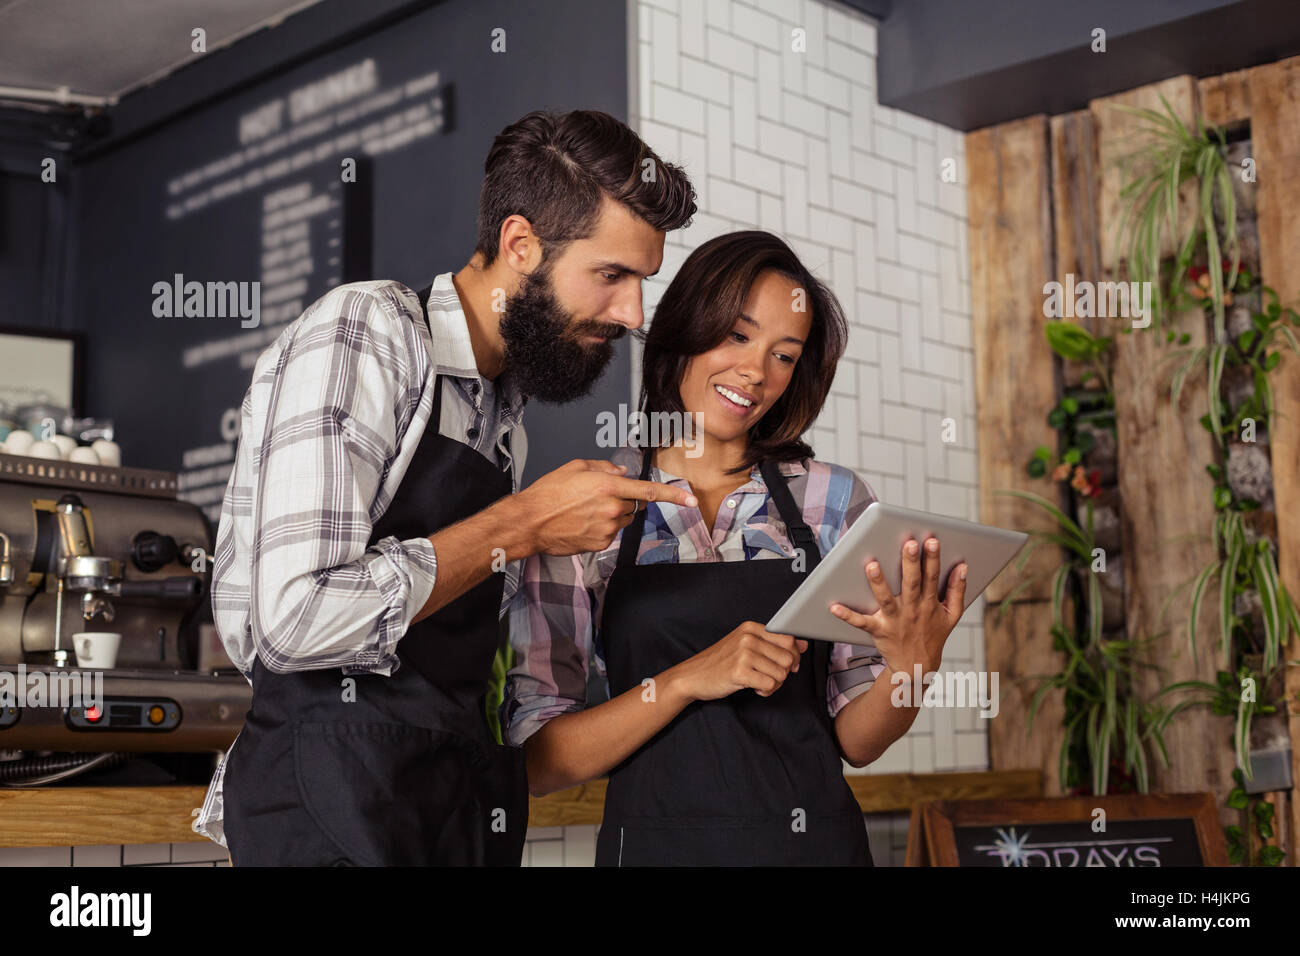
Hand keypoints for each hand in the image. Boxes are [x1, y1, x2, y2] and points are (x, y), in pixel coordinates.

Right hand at [514, 459, 698, 556]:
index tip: (690, 500)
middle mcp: (613, 508)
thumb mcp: (576, 468)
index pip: (649, 492)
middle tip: (599, 498)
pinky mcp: (601, 544)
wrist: (531, 522)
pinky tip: (582, 524)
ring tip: (586, 511)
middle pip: (635, 505)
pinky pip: (611, 534)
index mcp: (608, 486)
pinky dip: (602, 528)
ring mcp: (608, 529)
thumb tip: (620, 473)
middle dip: (625, 501)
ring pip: (624, 520)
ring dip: (614, 515)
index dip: (673, 497)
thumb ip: (603, 468)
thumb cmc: (548, 493)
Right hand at [670, 622, 808, 700]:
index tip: (788, 665)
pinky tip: (755, 689)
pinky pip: (770, 684)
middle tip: (770, 677)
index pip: (788, 638)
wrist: (692, 676)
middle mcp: (748, 638)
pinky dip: (766, 691)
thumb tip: (803, 644)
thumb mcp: (745, 646)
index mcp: (751, 628)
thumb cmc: (720, 662)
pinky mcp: (740, 672)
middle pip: (788, 657)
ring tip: (760, 683)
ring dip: (775, 684)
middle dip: (784, 672)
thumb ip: (774, 644)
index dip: (794, 655)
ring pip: (781, 673)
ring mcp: (744, 654)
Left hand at [828, 536, 966, 677]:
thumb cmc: (934, 636)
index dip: (932, 559)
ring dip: (879, 583)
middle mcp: (912, 609)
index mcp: (930, 603)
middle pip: (912, 583)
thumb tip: (963, 567)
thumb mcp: (952, 616)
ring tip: (872, 565)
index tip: (931, 541)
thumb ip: (958, 591)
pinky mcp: (879, 630)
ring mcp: (895, 620)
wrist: (917, 667)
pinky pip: (861, 622)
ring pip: (886, 599)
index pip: (932, 577)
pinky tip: (834, 606)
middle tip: (909, 544)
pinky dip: (848, 615)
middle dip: (911, 563)